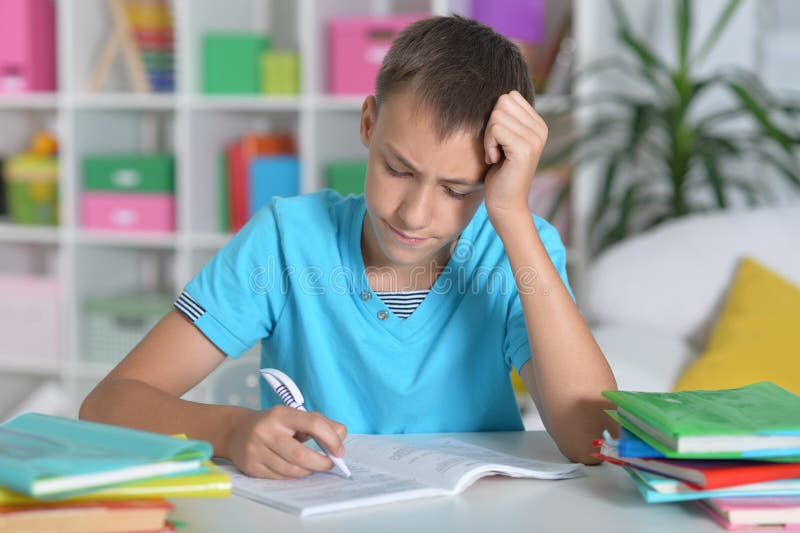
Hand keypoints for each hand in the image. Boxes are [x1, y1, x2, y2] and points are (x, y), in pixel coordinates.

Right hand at [227, 405, 347, 478]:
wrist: (237, 431)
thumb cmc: (275, 424)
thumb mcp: (296, 417)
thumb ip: (322, 423)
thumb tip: (341, 436)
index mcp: (281, 414)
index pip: (313, 424)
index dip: (331, 439)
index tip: (339, 451)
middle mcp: (266, 431)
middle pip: (301, 455)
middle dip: (321, 463)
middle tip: (330, 464)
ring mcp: (256, 450)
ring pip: (291, 470)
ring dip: (308, 471)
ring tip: (313, 466)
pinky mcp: (251, 467)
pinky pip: (280, 478)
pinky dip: (293, 476)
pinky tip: (296, 470)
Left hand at [483, 91, 547, 229]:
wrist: (506, 205)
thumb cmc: (499, 174)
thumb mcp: (503, 141)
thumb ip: (506, 119)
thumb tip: (497, 96)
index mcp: (538, 124)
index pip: (509, 97)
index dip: (496, 117)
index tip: (499, 142)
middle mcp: (540, 128)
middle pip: (502, 102)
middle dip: (491, 125)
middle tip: (495, 149)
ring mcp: (535, 138)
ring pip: (497, 115)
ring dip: (488, 137)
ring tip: (496, 155)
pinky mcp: (524, 148)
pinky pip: (495, 128)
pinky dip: (488, 144)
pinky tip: (495, 159)